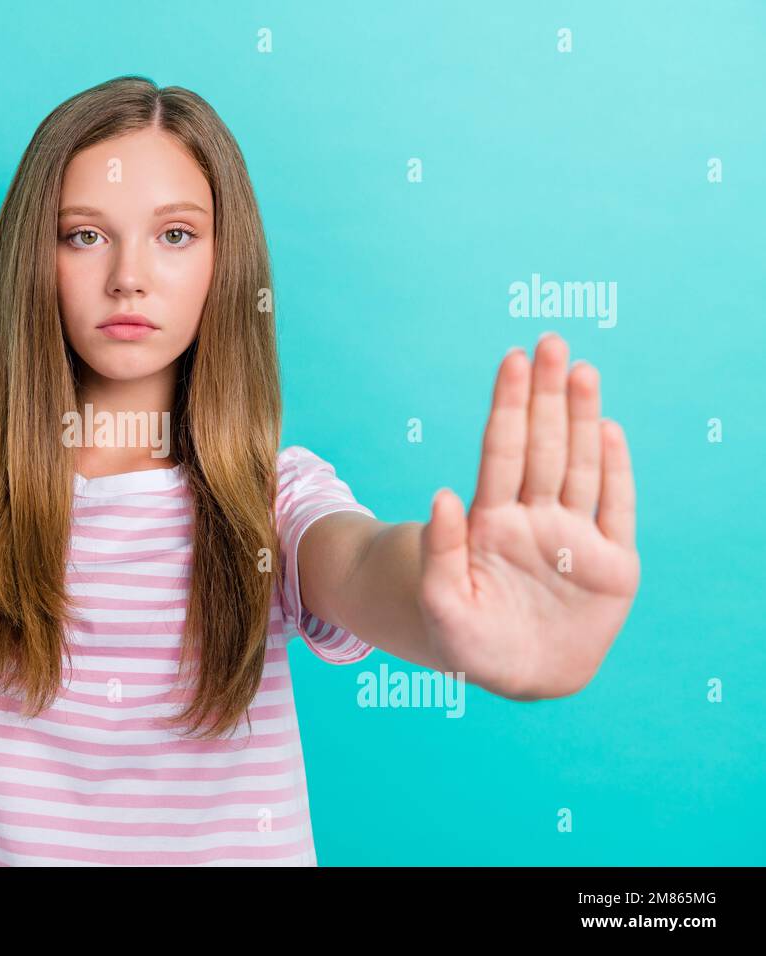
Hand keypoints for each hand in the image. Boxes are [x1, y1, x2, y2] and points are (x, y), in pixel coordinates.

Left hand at [418, 332, 639, 699]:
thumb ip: (440, 552)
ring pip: (578, 466)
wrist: (516, 678)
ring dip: (580, 418)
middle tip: (549, 343)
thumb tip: (440, 496)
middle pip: (541, 446)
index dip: (507, 407)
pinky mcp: (612, 564)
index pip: (500, 453)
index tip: (512, 361)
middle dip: (545, 395)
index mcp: (491, 524)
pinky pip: (617, 509)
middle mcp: (534, 520)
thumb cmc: (468, 641)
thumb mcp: (441, 603)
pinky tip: (607, 431)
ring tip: (580, 370)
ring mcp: (573, 537)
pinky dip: (614, 471)